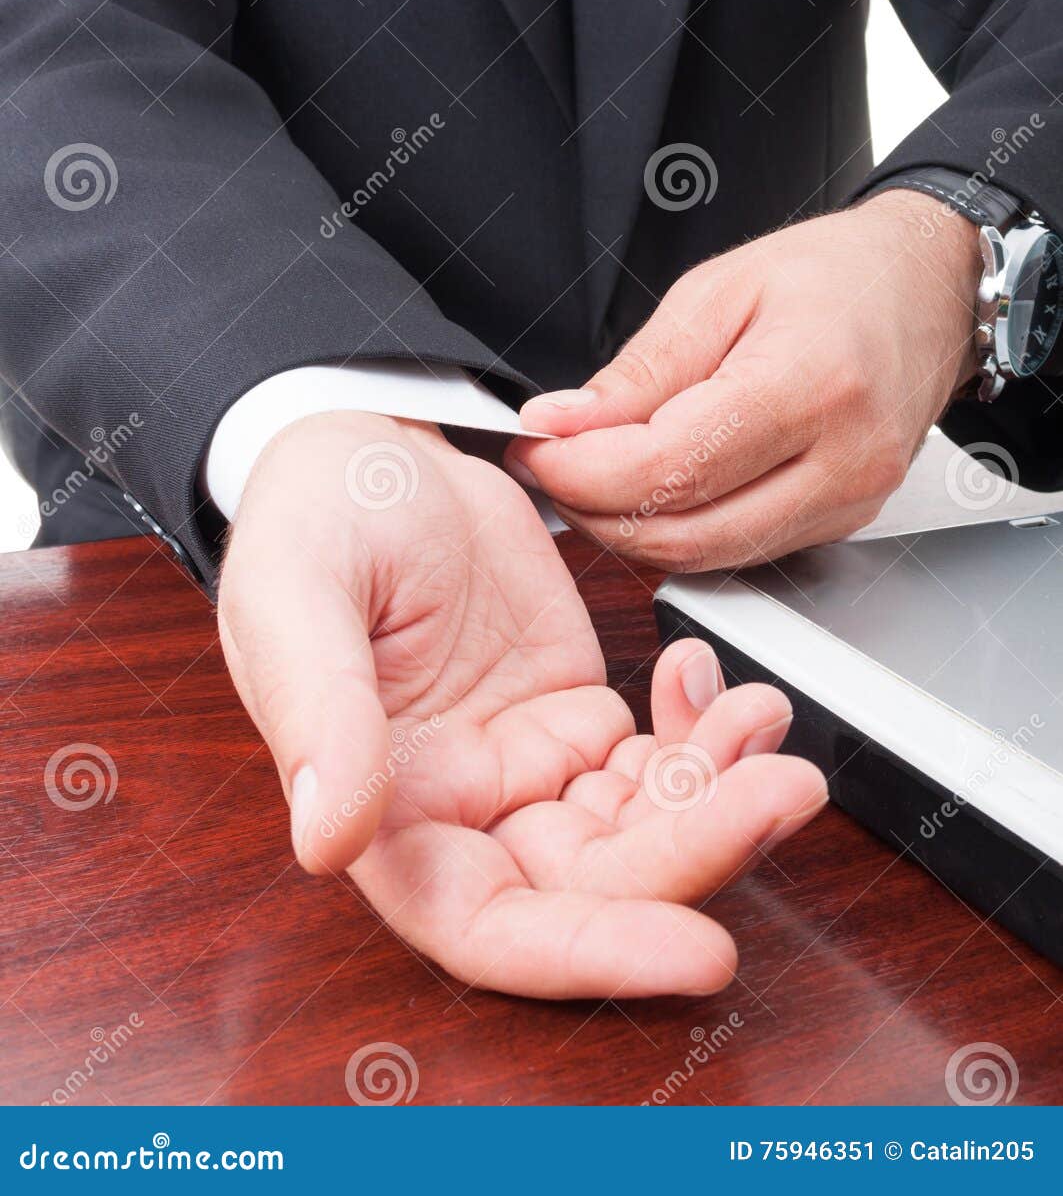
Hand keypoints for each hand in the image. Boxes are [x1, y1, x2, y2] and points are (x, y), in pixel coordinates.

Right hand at [218, 410, 826, 997]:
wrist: (380, 449)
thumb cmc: (316, 517)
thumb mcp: (296, 594)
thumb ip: (317, 715)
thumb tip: (327, 841)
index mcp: (385, 814)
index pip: (489, 928)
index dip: (592, 954)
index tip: (699, 949)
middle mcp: (464, 814)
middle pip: (598, 884)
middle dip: (700, 850)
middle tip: (783, 788)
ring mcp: (528, 768)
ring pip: (645, 829)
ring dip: (721, 792)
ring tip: (763, 719)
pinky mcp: (575, 717)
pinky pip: (661, 761)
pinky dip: (706, 738)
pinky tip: (713, 684)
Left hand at [505, 191, 980, 571]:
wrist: (926, 287)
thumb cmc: (833, 275)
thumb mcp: (717, 290)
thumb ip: (638, 372)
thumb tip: (561, 424)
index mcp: (811, 385)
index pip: (670, 469)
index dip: (582, 470)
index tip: (533, 445)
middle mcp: (844, 460)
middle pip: (687, 532)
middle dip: (594, 509)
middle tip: (548, 465)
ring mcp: (851, 502)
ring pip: (710, 556)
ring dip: (630, 529)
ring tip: (589, 473)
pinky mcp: (846, 523)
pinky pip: (741, 550)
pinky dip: (680, 529)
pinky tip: (648, 488)